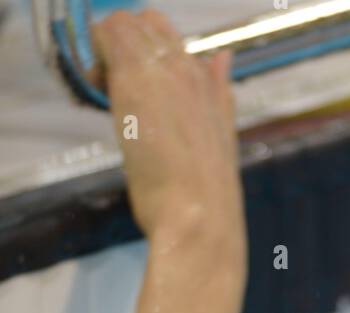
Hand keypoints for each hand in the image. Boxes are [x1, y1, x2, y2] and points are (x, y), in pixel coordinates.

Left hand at [90, 7, 245, 250]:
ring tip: (105, 93)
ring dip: (104, 49)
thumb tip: (222, 59)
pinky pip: (105, 38)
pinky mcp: (132, 80)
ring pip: (121, 22)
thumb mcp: (220, 138)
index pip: (169, 37)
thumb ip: (218, 93)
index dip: (144, 55)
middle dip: (122, 43)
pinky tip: (98, 97)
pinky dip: (92, 57)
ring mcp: (160, 71)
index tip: (133, 90)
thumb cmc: (207, 197)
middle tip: (113, 85)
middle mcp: (187, 68)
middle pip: (146, 21)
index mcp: (208, 84)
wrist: (199, 220)